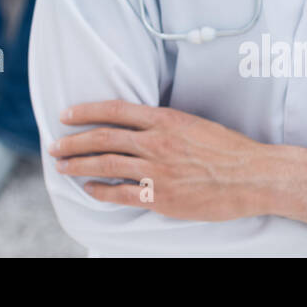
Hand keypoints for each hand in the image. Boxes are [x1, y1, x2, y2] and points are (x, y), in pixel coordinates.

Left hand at [49, 100, 267, 221]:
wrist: (252, 176)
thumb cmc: (227, 149)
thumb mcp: (191, 123)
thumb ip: (161, 123)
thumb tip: (133, 125)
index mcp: (163, 119)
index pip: (114, 110)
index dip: (85, 112)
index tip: (65, 115)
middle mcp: (156, 141)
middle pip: (102, 139)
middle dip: (73, 142)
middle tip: (54, 145)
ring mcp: (157, 170)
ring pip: (106, 165)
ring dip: (78, 165)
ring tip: (62, 165)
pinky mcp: (161, 196)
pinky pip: (122, 194)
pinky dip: (101, 191)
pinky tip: (89, 189)